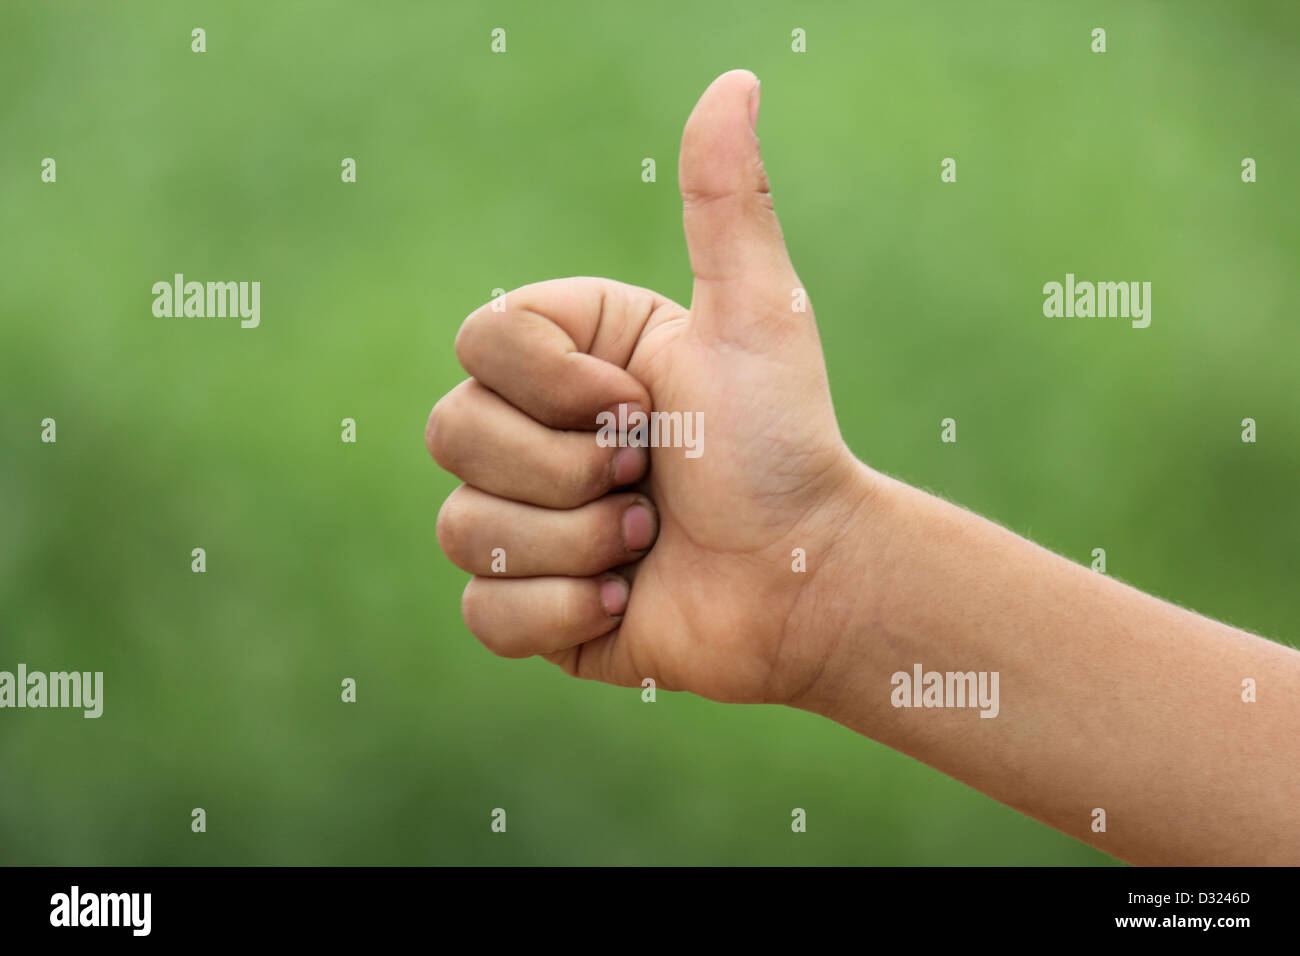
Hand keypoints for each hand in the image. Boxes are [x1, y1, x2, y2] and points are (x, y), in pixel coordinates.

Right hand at [426, 70, 870, 704]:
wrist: (806, 583)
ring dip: (575, 542)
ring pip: (463, 527)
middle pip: (451, 432)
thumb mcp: (758, 317)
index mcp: (567, 360)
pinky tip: (624, 600)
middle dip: (568, 469)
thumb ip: (728, 204)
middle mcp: (532, 434)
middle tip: (650, 479)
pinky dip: (561, 613)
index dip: (555, 385)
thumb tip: (736, 81)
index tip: (642, 406)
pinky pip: (483, 610)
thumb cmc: (783, 447)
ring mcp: (523, 520)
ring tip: (647, 541)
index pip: (478, 342)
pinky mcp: (526, 606)